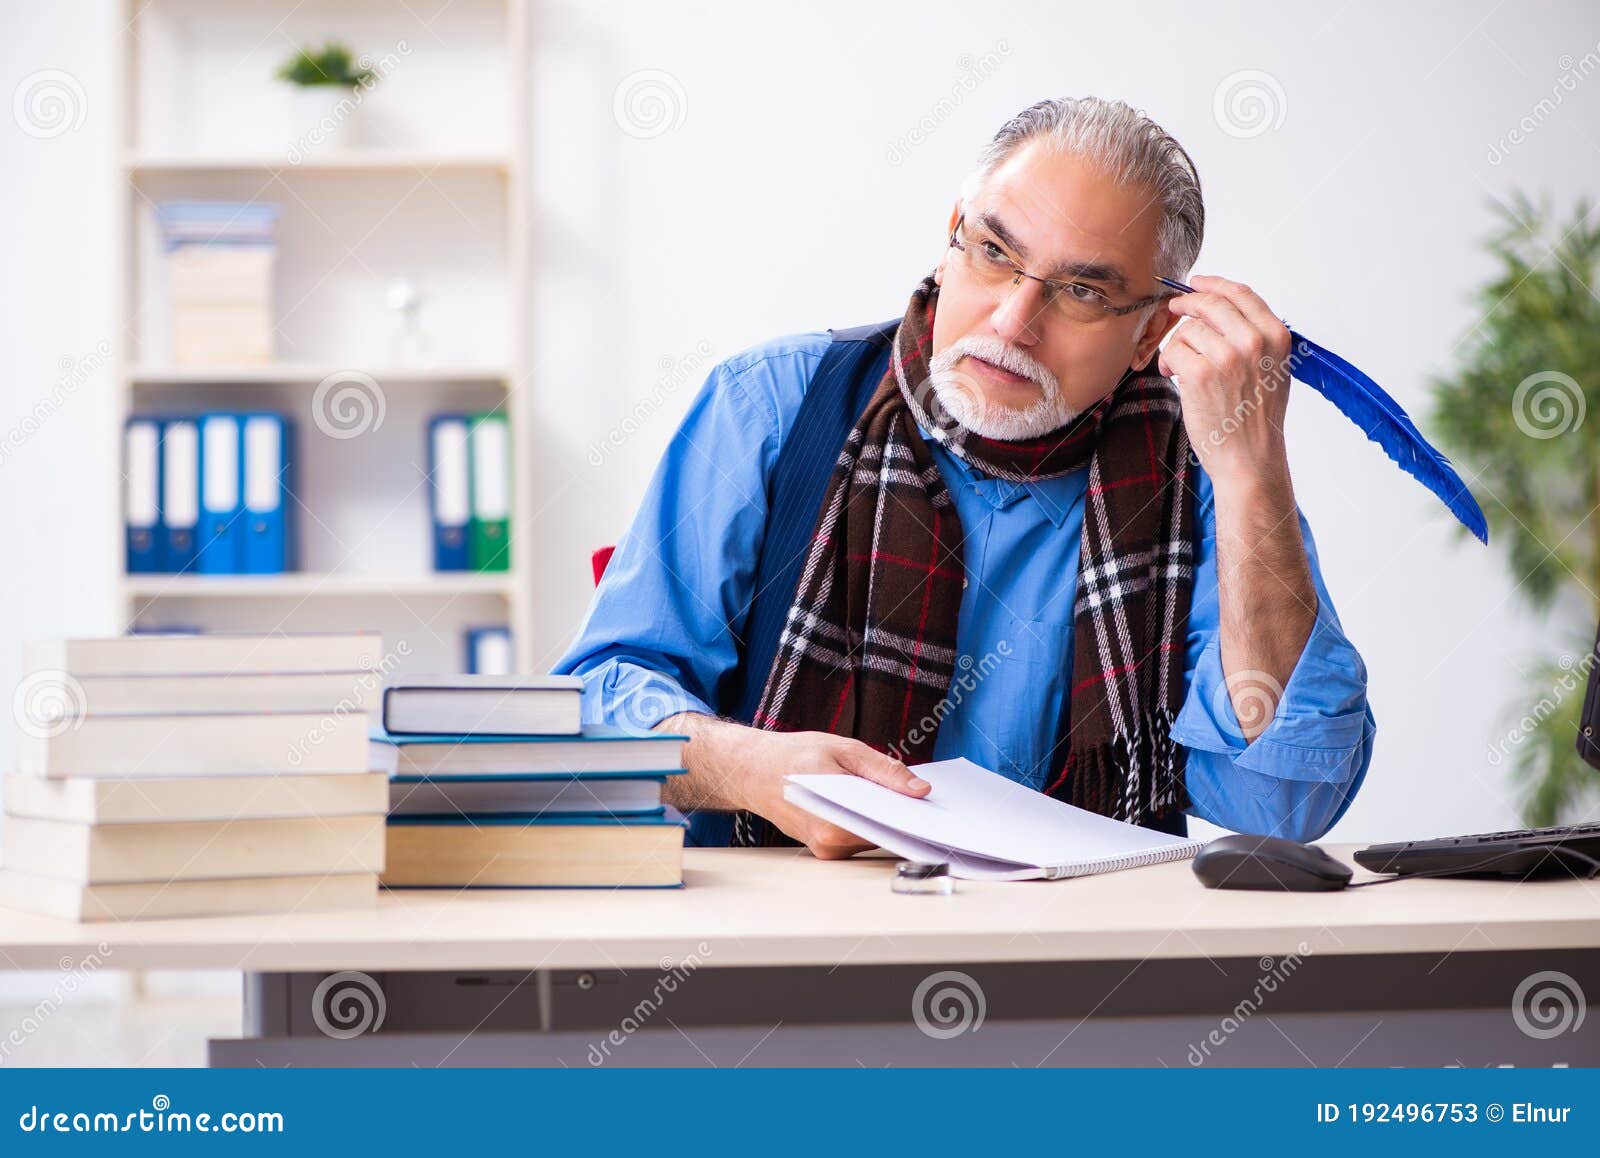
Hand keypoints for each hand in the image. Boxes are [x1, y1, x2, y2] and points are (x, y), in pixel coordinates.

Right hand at [662, 715, 929, 858]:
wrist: (752, 769)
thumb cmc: (793, 756)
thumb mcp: (844, 750)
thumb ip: (884, 770)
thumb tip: (920, 790)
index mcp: (832, 823)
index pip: (888, 830)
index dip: (914, 819)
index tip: (935, 809)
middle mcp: (828, 844)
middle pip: (883, 835)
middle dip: (903, 816)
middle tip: (923, 796)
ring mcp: (826, 849)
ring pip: (872, 836)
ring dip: (887, 817)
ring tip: (899, 794)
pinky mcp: (825, 847)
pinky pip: (859, 836)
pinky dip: (872, 820)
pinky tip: (877, 800)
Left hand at [1157, 275, 1293, 486]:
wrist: (1249, 457)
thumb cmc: (1256, 418)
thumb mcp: (1272, 369)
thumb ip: (1254, 336)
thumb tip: (1220, 307)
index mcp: (1276, 336)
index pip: (1241, 294)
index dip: (1214, 284)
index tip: (1197, 282)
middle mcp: (1254, 342)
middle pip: (1210, 303)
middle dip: (1186, 304)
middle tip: (1174, 310)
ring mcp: (1227, 356)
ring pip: (1188, 329)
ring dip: (1177, 344)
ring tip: (1179, 365)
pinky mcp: (1200, 373)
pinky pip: (1173, 349)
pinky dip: (1168, 361)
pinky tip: (1173, 375)